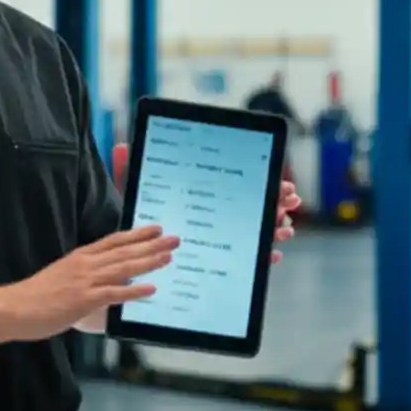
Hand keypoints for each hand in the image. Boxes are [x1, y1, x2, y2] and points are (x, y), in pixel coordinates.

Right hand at [4, 225, 179, 341]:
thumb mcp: (63, 278)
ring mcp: (85, 281)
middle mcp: (86, 264)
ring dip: (148, 261)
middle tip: (174, 239)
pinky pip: (114, 293)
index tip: (156, 228)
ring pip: (123, 267)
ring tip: (168, 256)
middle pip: (124, 250)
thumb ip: (85, 277)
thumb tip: (106, 283)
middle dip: (151, 244)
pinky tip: (151, 288)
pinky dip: (134, 289)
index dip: (137, 234)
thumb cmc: (36, 296)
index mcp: (80, 257)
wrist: (14, 307)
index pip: (114, 241)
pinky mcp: (84, 299)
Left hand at [111, 143, 302, 264]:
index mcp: (206, 197)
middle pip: (257, 206)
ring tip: (284, 226)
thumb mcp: (134, 199)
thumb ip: (129, 172)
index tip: (280, 181)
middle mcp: (219, 218)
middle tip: (289, 198)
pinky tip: (271, 256)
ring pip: (258, 232)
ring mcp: (222, 241)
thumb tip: (121, 146)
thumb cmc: (134, 229)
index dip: (265, 182)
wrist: (128, 264)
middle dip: (278, 201)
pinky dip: (263, 258)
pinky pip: (248, 261)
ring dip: (276, 227)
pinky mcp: (220, 264)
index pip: (242, 185)